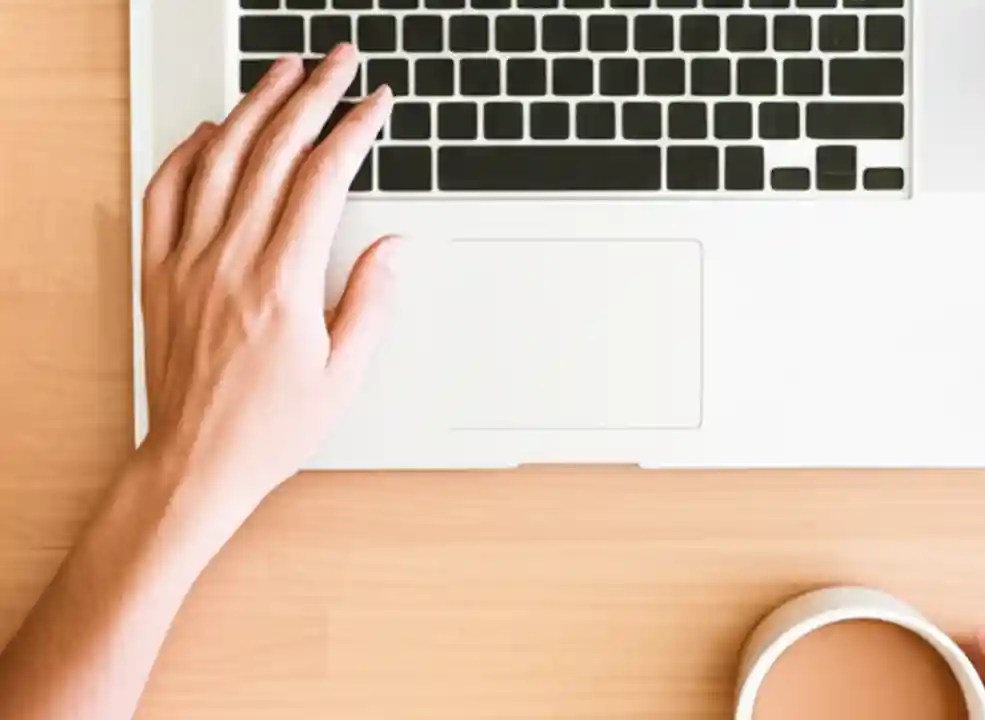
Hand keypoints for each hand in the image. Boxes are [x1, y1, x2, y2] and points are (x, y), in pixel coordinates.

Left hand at [138, 45, 396, 512]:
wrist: (199, 460)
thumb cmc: (271, 426)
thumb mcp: (344, 373)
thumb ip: (372, 302)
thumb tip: (394, 248)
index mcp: (282, 284)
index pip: (322, 180)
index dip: (353, 131)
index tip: (375, 105)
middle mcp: (231, 261)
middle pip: (274, 152)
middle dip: (313, 96)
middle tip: (338, 63)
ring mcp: (188, 261)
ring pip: (219, 159)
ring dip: (254, 106)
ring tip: (283, 72)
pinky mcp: (160, 272)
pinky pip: (165, 193)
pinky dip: (187, 152)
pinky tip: (209, 131)